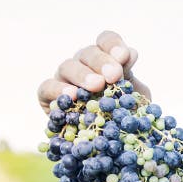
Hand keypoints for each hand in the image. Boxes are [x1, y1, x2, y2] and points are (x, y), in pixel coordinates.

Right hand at [37, 31, 151, 113]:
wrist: (109, 141)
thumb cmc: (124, 115)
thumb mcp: (135, 96)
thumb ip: (131, 75)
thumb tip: (131, 52)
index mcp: (106, 61)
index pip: (106, 41)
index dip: (113, 44)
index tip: (124, 56)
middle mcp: (84, 65)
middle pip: (88, 53)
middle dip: (102, 62)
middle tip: (113, 75)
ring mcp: (64, 79)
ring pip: (67, 66)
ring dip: (82, 74)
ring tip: (96, 86)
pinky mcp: (48, 96)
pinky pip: (47, 87)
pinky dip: (58, 89)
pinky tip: (71, 95)